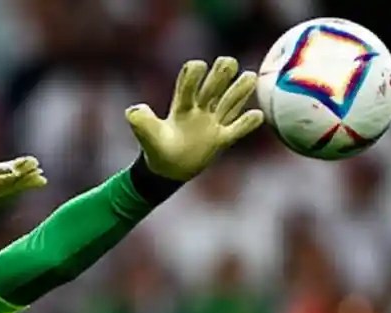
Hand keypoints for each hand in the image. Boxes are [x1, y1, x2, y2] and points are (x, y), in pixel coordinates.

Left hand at [126, 57, 264, 180]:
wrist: (166, 170)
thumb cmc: (156, 149)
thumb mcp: (146, 136)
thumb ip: (140, 122)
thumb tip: (134, 110)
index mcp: (182, 105)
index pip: (189, 80)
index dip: (194, 72)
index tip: (197, 67)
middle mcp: (200, 109)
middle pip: (215, 84)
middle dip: (221, 72)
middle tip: (228, 63)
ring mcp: (213, 123)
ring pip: (231, 101)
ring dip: (241, 89)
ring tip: (249, 77)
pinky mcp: (222, 139)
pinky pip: (239, 129)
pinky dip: (248, 123)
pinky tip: (257, 115)